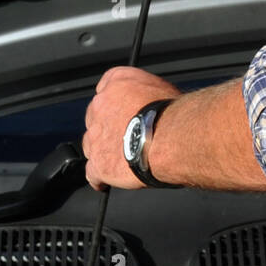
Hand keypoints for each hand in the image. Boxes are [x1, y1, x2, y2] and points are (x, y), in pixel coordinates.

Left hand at [82, 66, 180, 190]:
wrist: (171, 137)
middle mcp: (100, 106)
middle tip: (126, 136)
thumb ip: (149, 94)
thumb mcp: (164, 89)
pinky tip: (106, 182)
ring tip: (120, 159)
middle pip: (95, 117)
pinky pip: (92, 173)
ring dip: (103, 151)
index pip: (106, 86)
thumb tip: (154, 105)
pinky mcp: (98, 163)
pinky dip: (99, 178)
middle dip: (107, 127)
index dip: (115, 102)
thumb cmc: (174, 113)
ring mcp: (96, 136)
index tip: (122, 109)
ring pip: (91, 144)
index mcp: (117, 83)